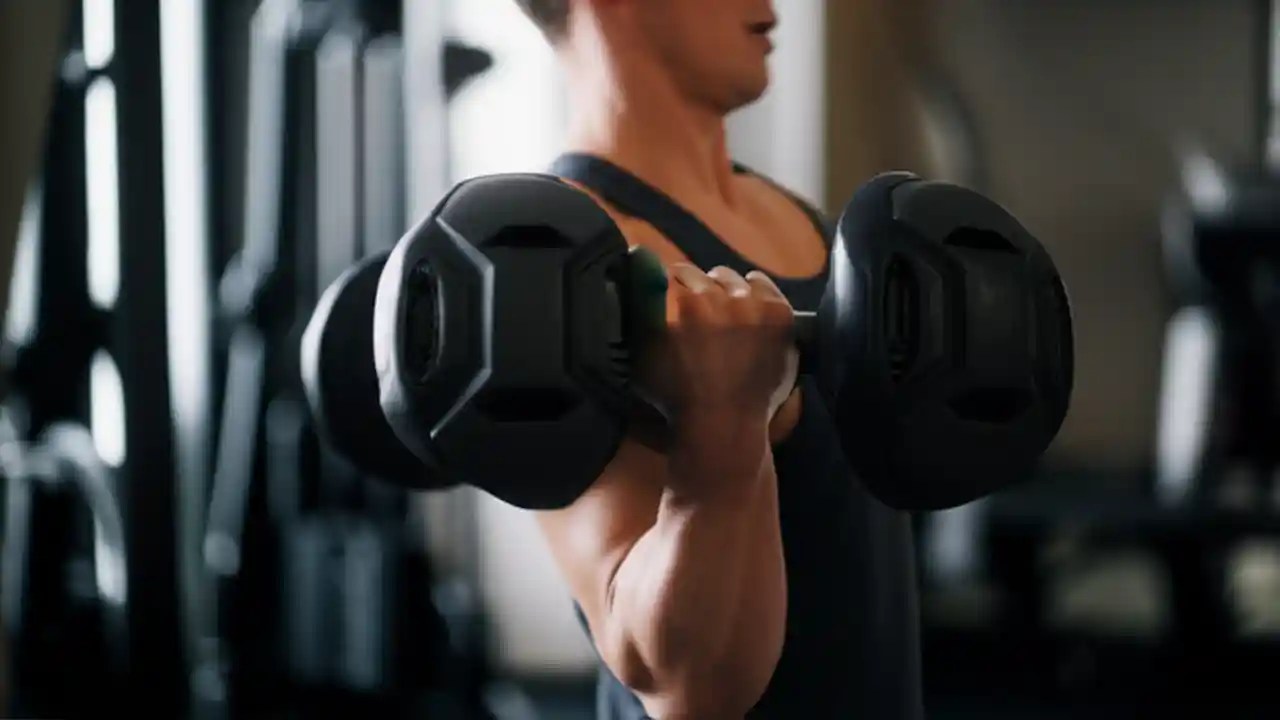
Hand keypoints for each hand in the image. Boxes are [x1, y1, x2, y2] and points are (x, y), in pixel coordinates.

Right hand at [637, 263, 799, 425]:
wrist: (723, 424)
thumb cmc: (677, 398)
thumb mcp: (643, 356)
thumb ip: (640, 317)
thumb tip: (639, 285)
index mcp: (683, 302)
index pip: (675, 272)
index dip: (672, 286)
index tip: (674, 299)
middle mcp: (718, 296)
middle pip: (704, 274)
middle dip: (699, 291)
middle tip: (700, 316)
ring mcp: (752, 304)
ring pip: (734, 279)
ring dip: (727, 293)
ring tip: (726, 318)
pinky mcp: (778, 313)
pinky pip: (763, 284)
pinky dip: (756, 294)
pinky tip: (750, 314)